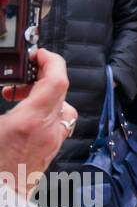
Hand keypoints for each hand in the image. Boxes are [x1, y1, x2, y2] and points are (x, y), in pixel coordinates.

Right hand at [0, 50, 73, 195]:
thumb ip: (1, 100)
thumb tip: (4, 91)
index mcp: (31, 121)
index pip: (57, 80)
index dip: (51, 61)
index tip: (38, 54)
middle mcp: (48, 130)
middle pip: (59, 90)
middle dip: (41, 76)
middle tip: (19, 77)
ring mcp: (52, 142)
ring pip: (60, 106)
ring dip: (42, 95)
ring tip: (16, 97)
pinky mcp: (49, 152)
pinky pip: (56, 122)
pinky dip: (43, 112)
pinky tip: (22, 117)